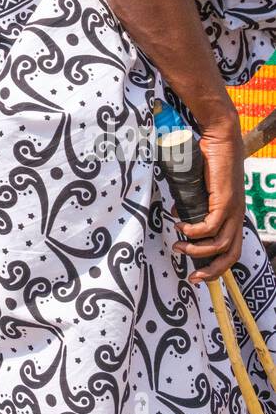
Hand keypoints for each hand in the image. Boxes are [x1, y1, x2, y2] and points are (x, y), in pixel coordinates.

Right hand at [172, 117, 245, 281]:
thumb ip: (193, 203)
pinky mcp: (225, 201)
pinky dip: (193, 231)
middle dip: (211, 271)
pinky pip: (210, 226)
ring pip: (219, 244)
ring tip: (178, 245)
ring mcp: (233, 209)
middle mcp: (237, 215)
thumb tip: (177, 216)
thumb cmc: (209, 158)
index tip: (196, 274)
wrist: (220, 136)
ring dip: (196, 250)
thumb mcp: (200, 189)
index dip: (217, 267)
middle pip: (231, 255)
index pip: (232, 250)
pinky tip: (180, 226)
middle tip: (192, 277)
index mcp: (234, 215)